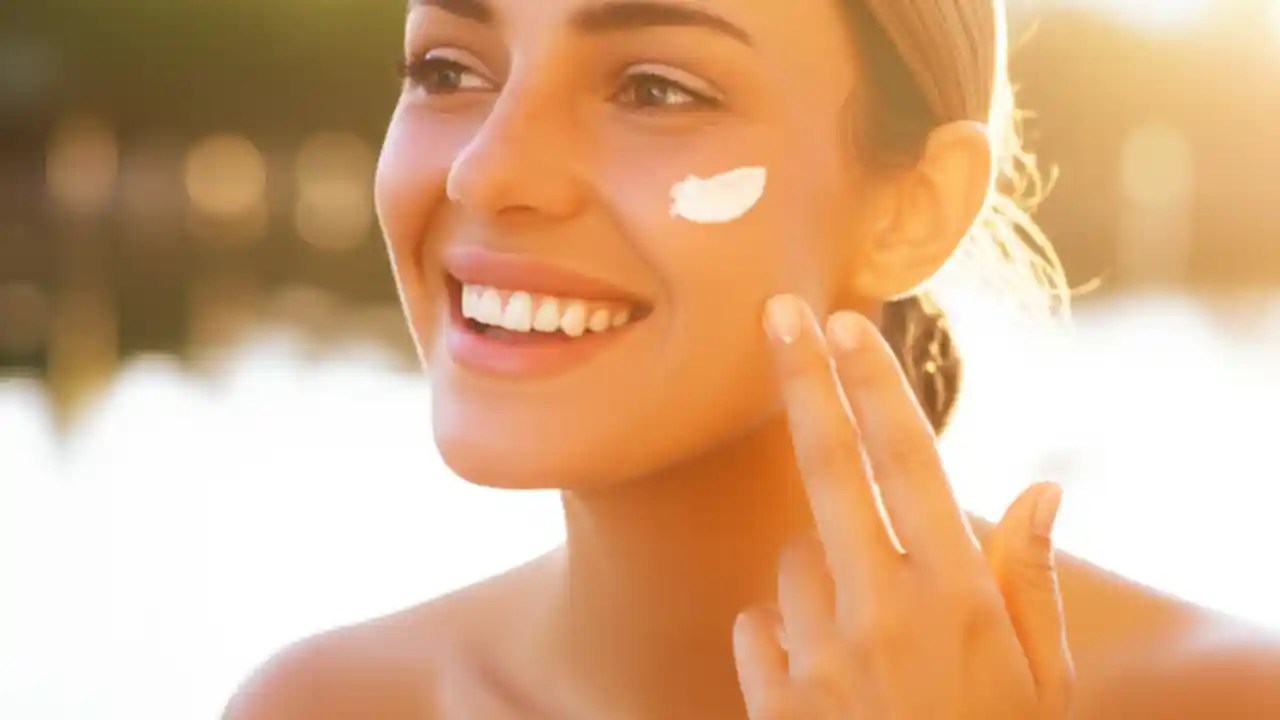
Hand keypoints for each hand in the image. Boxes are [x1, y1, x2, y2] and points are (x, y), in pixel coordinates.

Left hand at [732, 294, 1073, 718]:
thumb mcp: (1044, 687)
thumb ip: (1029, 583)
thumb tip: (1039, 491)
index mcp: (958, 601)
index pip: (910, 464)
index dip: (875, 386)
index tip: (846, 324)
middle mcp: (882, 615)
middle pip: (826, 470)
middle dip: (801, 382)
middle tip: (776, 314)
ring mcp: (818, 659)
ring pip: (796, 560)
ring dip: (822, 571)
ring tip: (870, 641)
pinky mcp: (772, 700)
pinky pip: (760, 626)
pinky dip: (784, 634)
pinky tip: (824, 679)